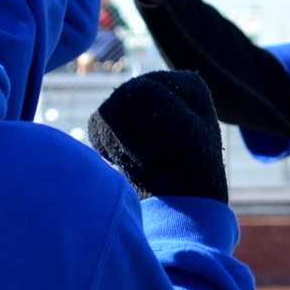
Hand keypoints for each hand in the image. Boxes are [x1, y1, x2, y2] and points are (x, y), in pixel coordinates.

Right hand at [87, 71, 227, 201]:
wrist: (180, 203)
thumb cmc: (192, 173)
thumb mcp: (188, 139)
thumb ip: (166, 109)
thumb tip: (134, 88)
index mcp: (187, 86)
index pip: (141, 89)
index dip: (145, 124)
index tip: (164, 150)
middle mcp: (163, 86)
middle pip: (120, 99)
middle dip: (131, 138)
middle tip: (151, 161)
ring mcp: (140, 101)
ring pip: (106, 113)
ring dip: (120, 146)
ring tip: (144, 164)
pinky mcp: (120, 120)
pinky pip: (96, 125)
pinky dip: (108, 149)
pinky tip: (130, 161)